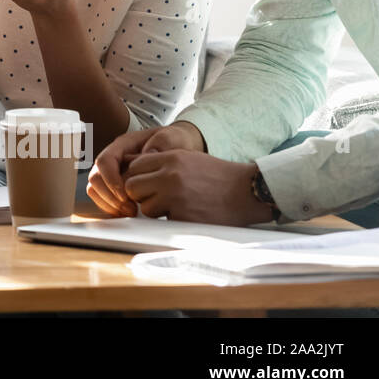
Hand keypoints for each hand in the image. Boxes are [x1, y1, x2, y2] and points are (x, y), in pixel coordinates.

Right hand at [87, 121, 205, 215]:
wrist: (179, 147)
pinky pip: (103, 198)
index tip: (126, 195)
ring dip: (109, 204)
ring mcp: (114, 172)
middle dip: (110, 197)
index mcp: (123, 145)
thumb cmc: (173, 142)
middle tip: (131, 209)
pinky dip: (112, 208)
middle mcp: (114, 159)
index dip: (111, 180)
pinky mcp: (117, 186)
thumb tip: (147, 154)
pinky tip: (129, 214)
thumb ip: (161, 144)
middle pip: (96, 178)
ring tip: (131, 213)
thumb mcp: (171, 138)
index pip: (105, 161)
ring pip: (95, 189)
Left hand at [121, 150, 272, 225]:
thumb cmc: (217, 175)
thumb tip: (131, 166)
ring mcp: (176, 198)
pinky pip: (163, 221)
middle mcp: (170, 177)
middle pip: (132, 187)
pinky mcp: (184, 218)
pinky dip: (172, 220)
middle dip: (140, 194)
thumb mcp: (187, 158)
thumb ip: (160, 161)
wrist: (247, 192)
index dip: (137, 176)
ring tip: (174, 205)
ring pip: (145, 207)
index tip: (146, 183)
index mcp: (170, 159)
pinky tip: (188, 213)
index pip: (134, 166)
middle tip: (155, 197)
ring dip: (155, 209)